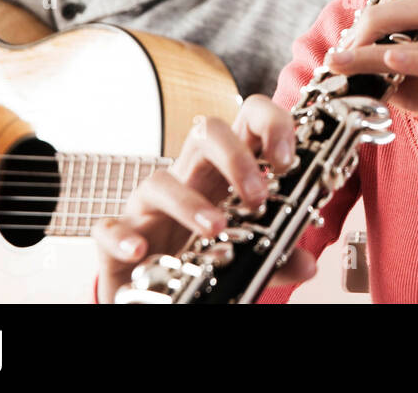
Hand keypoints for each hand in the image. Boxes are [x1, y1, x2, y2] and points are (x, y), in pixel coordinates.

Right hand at [91, 95, 316, 302]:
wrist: (159, 296)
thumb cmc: (205, 259)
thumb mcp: (249, 259)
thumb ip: (277, 257)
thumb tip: (308, 265)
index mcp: (225, 174)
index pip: (247, 122)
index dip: (270, 124)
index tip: (287, 160)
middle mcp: (188, 179)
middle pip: (206, 133)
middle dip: (236, 157)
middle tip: (257, 196)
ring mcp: (150, 207)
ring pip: (159, 179)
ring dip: (190, 202)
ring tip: (216, 229)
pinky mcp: (118, 237)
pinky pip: (109, 226)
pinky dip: (123, 237)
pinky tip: (141, 252)